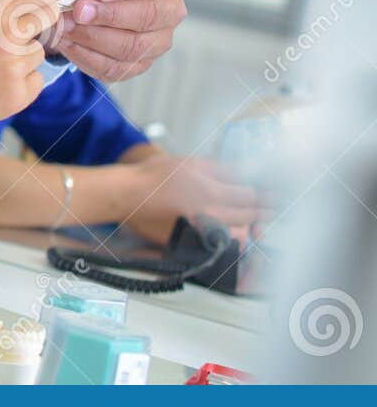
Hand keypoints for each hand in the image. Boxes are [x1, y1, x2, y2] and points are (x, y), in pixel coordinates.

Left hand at [54, 0, 186, 81]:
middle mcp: (171, 8)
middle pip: (147, 16)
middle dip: (108, 14)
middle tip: (79, 10)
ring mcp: (159, 39)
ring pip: (132, 46)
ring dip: (94, 38)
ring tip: (65, 26)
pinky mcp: (141, 63)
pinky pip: (116, 68)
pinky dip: (88, 57)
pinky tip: (66, 43)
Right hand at [118, 155, 265, 244]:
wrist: (128, 196)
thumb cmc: (154, 176)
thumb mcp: (190, 162)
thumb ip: (221, 168)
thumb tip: (244, 171)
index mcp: (213, 192)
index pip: (251, 195)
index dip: (267, 195)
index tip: (278, 195)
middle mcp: (212, 214)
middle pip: (250, 216)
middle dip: (265, 211)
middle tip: (277, 209)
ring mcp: (202, 230)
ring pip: (240, 234)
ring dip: (251, 227)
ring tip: (259, 224)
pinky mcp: (193, 241)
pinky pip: (221, 244)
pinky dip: (233, 239)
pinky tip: (236, 234)